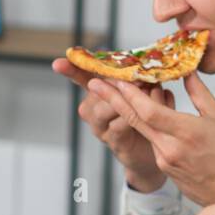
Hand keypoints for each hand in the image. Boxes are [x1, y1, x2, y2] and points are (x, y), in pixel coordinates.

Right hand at [52, 58, 164, 192]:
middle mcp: (93, 111)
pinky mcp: (114, 142)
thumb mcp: (142, 92)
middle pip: (96, 91)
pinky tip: (148, 113)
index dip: (70, 70)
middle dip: (116, 82)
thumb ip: (136, 80)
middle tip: (137, 76)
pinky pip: (119, 125)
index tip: (57, 64)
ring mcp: (101, 128)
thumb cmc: (147, 117)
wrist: (157, 150)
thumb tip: (139, 65)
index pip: (81, 78)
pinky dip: (134, 116)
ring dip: (126, 99)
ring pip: (104, 109)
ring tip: (147, 90)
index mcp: (97, 94)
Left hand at [87, 71, 214, 205]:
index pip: (148, 111)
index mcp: (186, 132)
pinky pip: (151, 141)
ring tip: (115, 90)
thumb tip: (186, 69)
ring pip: (141, 129)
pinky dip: (144, 125)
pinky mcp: (163, 167)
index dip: (128, 93)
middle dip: (112, 99)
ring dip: (127, 110)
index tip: (114, 78)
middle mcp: (169, 148)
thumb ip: (198, 93)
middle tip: (93, 82)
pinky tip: (142, 113)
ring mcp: (164, 160)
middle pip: (134, 119)